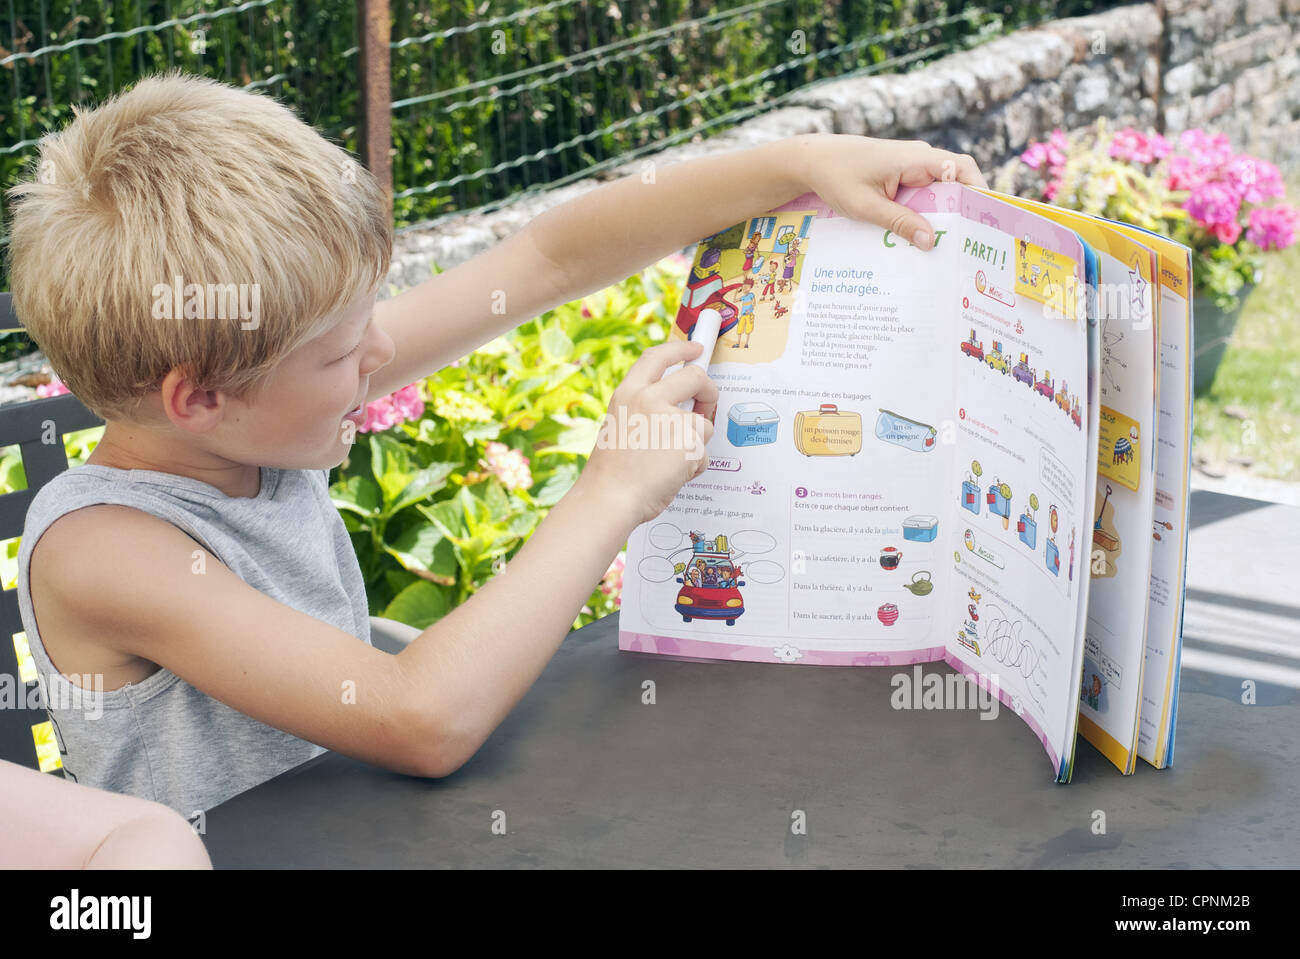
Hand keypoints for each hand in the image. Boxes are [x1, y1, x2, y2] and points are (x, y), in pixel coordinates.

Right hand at [581, 340, 718, 528]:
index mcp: (628, 393)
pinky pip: (704, 453)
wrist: (611, 498)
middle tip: (708, 402)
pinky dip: (694, 466)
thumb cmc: (613, 472)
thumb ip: (646, 409)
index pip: (657, 357)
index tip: (695, 348)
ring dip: (695, 444)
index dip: (680, 348)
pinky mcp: (690, 441)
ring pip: (703, 424)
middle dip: (709, 390)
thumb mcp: (620, 425)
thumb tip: (678, 406)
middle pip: (695, 377)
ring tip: (669, 463)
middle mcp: (649, 399)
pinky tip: (672, 475)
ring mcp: (672, 419)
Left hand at [787, 134, 988, 249]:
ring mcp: (911, 167)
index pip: (960, 168)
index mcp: (914, 159)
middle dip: (964, 211)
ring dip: (944, 216)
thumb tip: (931, 242)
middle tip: (970, 243)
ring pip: (939, 192)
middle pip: (955, 183)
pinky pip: (923, 195)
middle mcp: (919, 159)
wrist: (813, 160)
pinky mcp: (902, 177)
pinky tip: (923, 237)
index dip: (978, 190)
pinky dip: (926, 213)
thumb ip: (899, 223)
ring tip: (950, 246)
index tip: (985, 219)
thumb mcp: (866, 206)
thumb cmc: (836, 177)